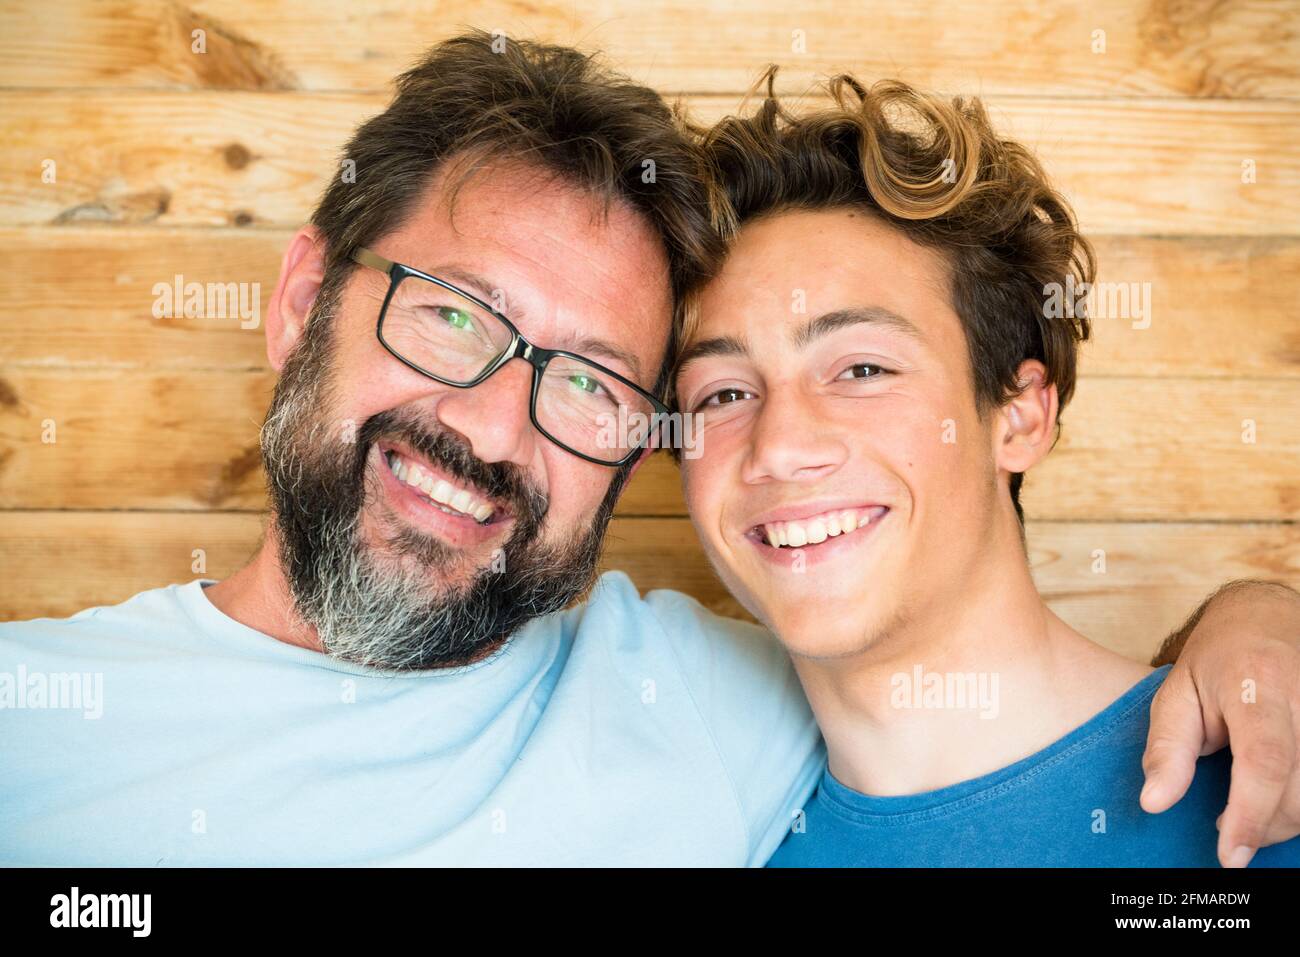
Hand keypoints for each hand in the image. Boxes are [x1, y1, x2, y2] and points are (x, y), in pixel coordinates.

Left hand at [1140, 582, 1299, 866]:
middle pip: (1299, 787)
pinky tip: (1277, 797)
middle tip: (1229, 829)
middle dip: (1265, 824)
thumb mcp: (1176, 695)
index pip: (1263, 759)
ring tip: (1250, 810)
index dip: (1251, 814)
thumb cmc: (1215, 662)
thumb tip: (1154, 803)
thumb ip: (1166, 750)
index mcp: (1256, 685)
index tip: (1231, 854)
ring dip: (1287, 819)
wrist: (1265, 620)